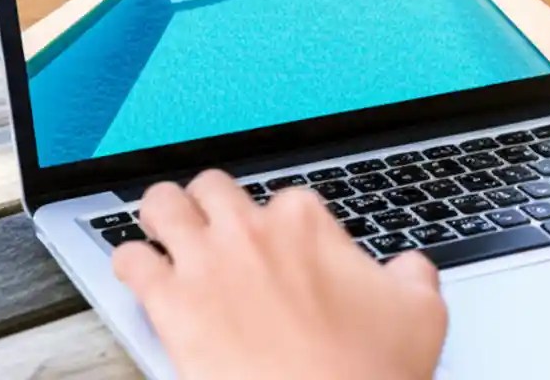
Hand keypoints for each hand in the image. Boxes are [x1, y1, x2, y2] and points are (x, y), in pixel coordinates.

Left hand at [112, 170, 447, 379]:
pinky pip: (129, 259)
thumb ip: (412, 274)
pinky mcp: (169, 304)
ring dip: (162, 214)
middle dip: (212, 205)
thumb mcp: (420, 313)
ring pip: (162, 205)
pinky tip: (137, 270)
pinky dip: (130, 261)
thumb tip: (407, 268)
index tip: (283, 249)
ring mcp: (205, 263)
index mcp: (305, 222)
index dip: (283, 227)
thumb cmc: (367, 373)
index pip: (284, 199)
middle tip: (214, 225)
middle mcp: (249, 231)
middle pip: (213, 188)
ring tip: (163, 228)